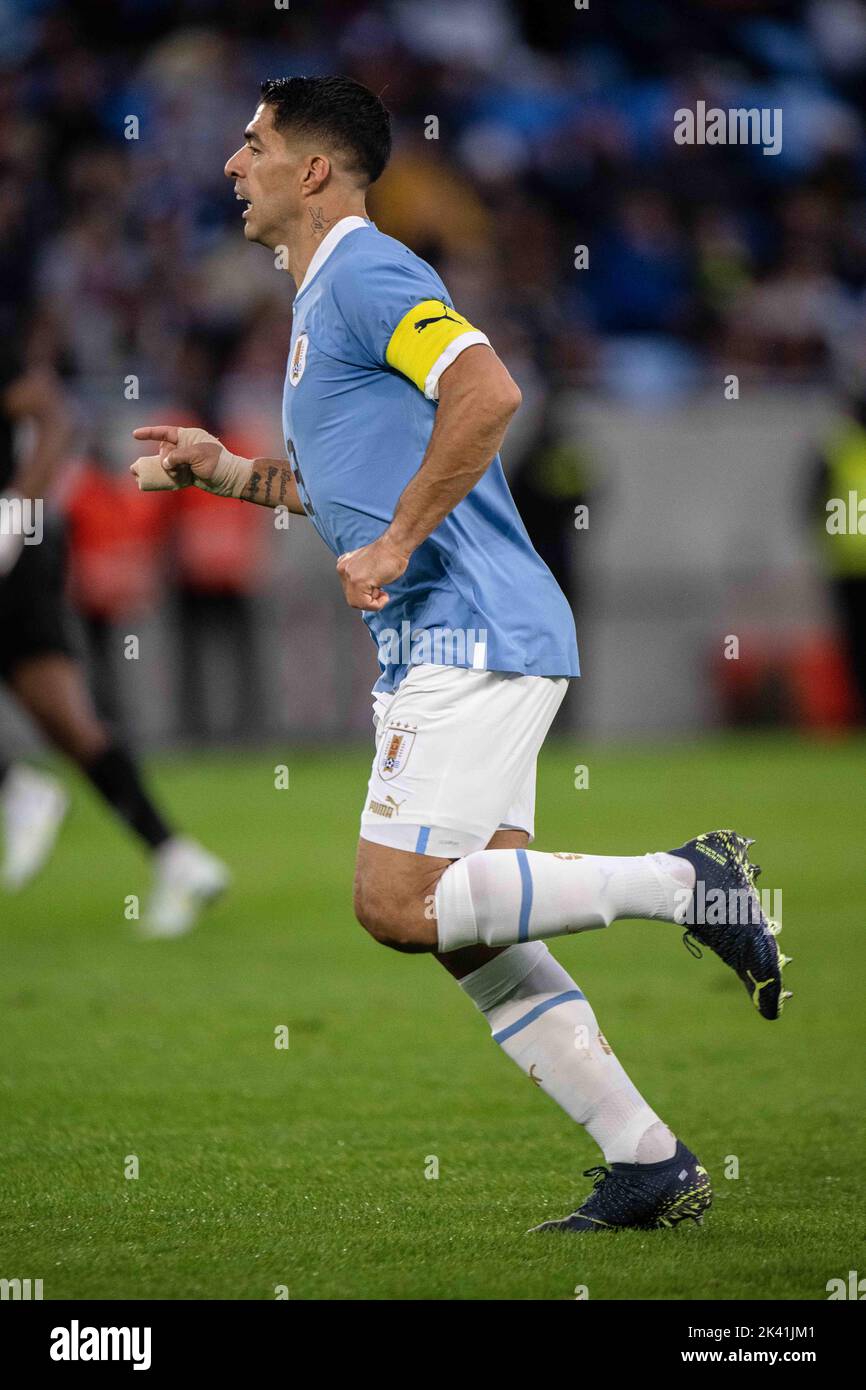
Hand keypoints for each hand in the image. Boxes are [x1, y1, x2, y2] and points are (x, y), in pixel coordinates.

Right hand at [131, 426, 250, 496]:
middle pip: (164, 449)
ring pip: (168, 463)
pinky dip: (170, 478)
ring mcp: (188, 460)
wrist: (231, 480)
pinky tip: (169, 482)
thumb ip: (178, 457)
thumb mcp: (197, 456)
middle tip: (169, 466)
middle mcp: (187, 446)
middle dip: (163, 458)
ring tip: (173, 475)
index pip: (165, 432)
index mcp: (189, 436)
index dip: (149, 433)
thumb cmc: (217, 463)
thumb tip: (165, 464)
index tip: (134, 435)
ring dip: (166, 469)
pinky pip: (174, 474)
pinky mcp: (189, 473)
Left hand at [336, 535, 409, 610]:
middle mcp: (343, 569)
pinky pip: (364, 604)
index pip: (350, 591)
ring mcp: (349, 575)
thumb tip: (363, 595)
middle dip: (368, 599)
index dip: (365, 595)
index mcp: (344, 566)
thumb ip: (360, 580)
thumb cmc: (388, 555)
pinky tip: (384, 594)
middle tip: (380, 590)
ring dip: (373, 602)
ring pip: (357, 603)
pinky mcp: (358, 581)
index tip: (376, 590)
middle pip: (352, 598)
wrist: (395, 546)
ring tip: (382, 590)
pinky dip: (377, 604)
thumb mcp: (367, 568)